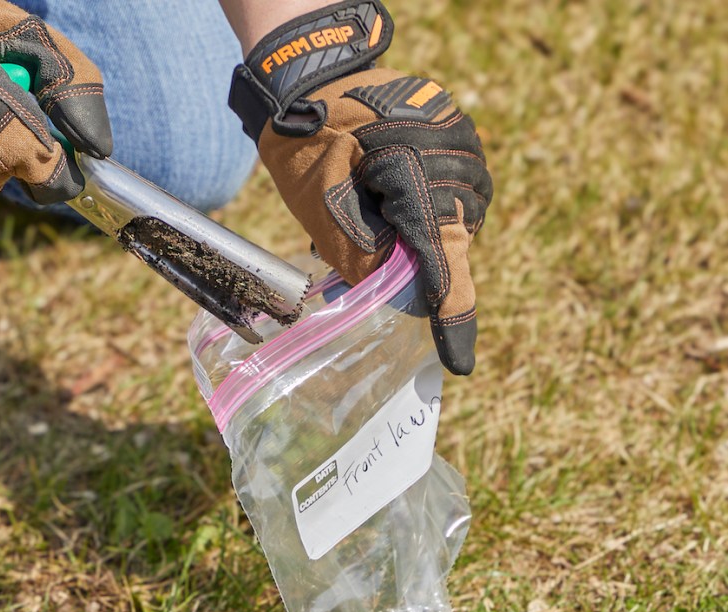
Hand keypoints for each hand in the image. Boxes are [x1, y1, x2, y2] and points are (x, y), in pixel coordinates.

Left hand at [228, 0, 491, 374]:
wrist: (316, 80)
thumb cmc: (311, 149)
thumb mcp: (326, 218)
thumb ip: (368, 264)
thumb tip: (406, 300)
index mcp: (422, 187)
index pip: (445, 273)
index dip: (451, 321)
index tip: (459, 365)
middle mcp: (457, 168)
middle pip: (448, 247)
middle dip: (414, 259)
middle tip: (364, 237)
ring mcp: (465, 148)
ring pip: (451, 220)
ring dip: (417, 226)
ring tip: (371, 199)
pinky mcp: (463, 137)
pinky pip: (451, 190)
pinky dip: (422, 200)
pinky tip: (387, 185)